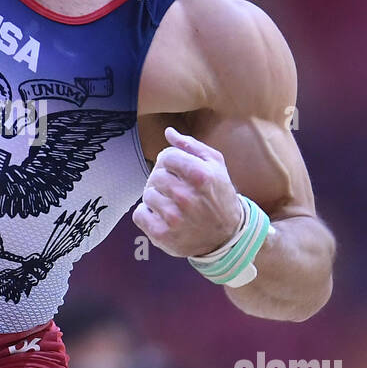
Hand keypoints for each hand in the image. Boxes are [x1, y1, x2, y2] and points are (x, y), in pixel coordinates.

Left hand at [132, 125, 243, 257]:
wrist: (227, 235)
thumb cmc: (219, 196)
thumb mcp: (215, 165)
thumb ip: (191, 145)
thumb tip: (169, 132)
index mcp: (200, 176)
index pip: (166, 157)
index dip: (170, 162)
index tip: (178, 171)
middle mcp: (186, 197)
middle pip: (155, 176)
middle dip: (163, 180)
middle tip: (175, 189)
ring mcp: (173, 218)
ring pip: (147, 194)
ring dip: (156, 198)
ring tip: (172, 204)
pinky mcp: (162, 235)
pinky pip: (139, 214)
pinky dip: (147, 214)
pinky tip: (163, 216)